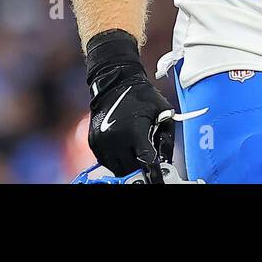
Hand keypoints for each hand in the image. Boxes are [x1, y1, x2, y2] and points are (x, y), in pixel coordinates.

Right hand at [85, 29, 174, 182]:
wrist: (115, 82)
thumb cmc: (142, 95)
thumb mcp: (163, 111)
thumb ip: (167, 137)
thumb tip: (166, 161)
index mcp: (134, 131)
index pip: (145, 162)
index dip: (153, 173)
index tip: (157, 179)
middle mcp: (116, 138)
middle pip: (130, 168)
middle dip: (140, 166)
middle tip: (147, 160)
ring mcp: (102, 141)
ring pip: (116, 168)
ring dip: (127, 165)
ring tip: (134, 151)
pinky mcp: (94, 142)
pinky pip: (105, 161)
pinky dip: (115, 159)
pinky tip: (123, 148)